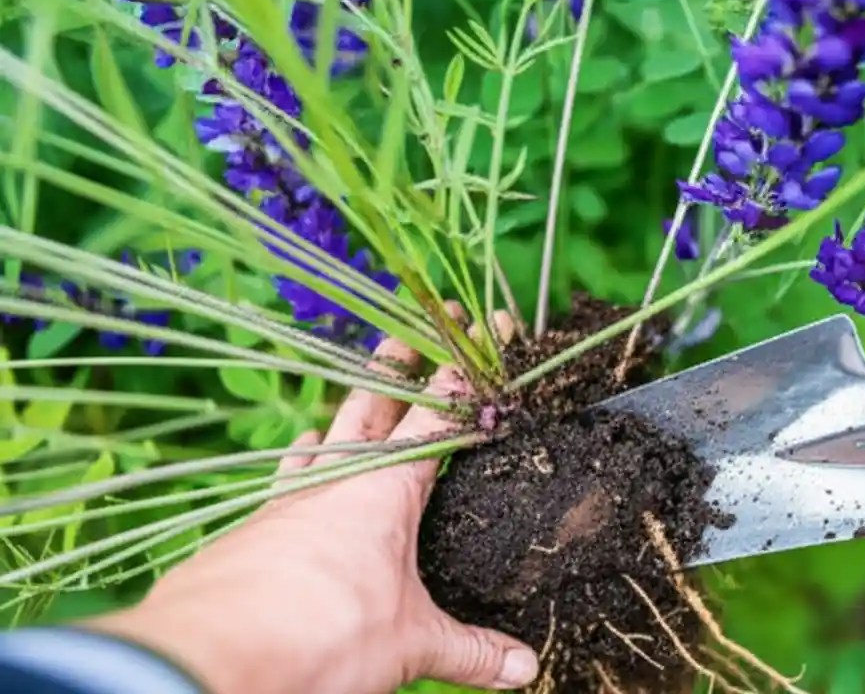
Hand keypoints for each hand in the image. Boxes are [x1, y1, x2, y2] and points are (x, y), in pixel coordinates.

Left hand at [86, 310, 538, 693]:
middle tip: (411, 332)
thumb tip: (525, 669)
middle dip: (397, 369)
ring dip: (346, 414)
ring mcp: (290, 501)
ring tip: (355, 393)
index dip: (464, 373)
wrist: (211, 657)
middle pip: (373, 408)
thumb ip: (470, 650)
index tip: (483, 331)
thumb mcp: (411, 645)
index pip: (437, 416)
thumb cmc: (319, 635)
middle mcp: (336, 481)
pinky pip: (288, 478)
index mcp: (385, 491)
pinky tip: (300, 456)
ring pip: (326, 437)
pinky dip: (303, 461)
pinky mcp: (255, 529)